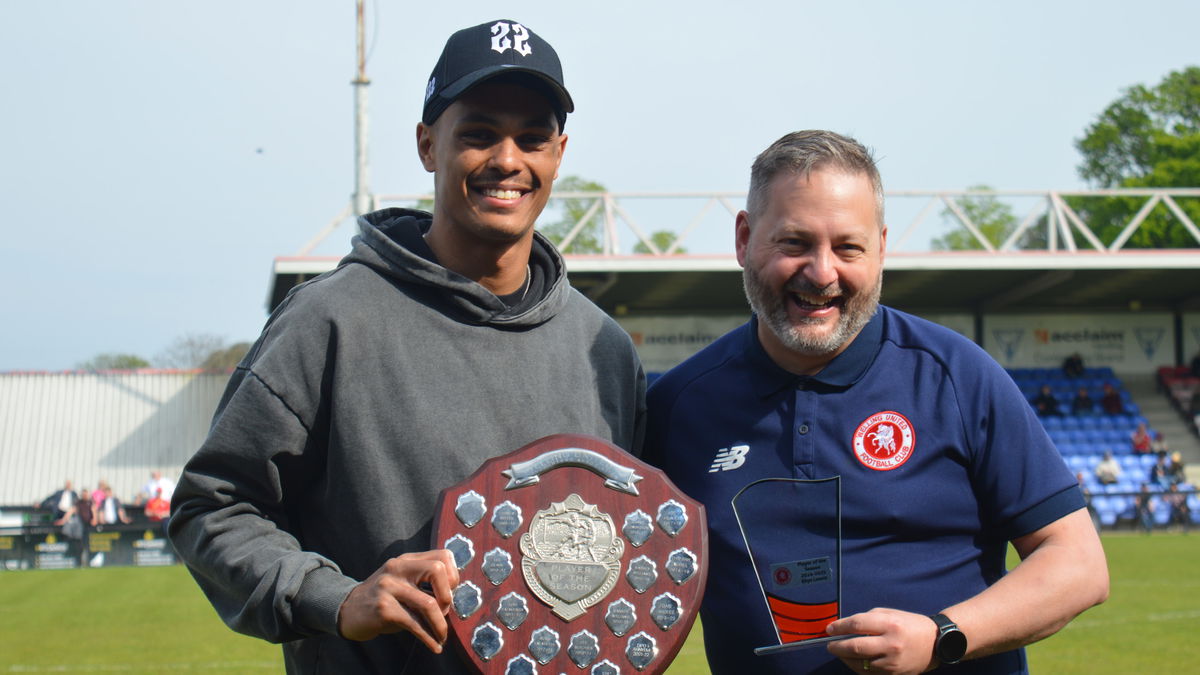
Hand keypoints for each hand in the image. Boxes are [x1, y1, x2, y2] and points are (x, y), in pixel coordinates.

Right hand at [337, 549, 460, 651]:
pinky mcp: (384, 609)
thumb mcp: (401, 581)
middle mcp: (397, 569)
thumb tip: (453, 599)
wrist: (348, 610)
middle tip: (445, 611)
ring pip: (428, 603)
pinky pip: (415, 624)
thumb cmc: (382, 598)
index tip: (450, 594)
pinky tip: (435, 646)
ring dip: (441, 625)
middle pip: (437, 570)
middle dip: (448, 595)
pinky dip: (429, 638)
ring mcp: (389, 587)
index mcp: (406, 560)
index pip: (442, 555)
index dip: (453, 575)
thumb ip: (423, 582)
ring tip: (442, 636)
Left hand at [826, 608, 938, 673]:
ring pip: (860, 664)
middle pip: (855, 647)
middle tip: (829, 645)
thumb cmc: (910, 625)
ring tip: (840, 652)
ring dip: (845, 659)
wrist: (936, 644)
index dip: (839, 627)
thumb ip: (867, 619)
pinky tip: (854, 661)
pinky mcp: (894, 674)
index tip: (830, 629)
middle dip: (837, 647)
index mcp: (890, 624)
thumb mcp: (890, 614)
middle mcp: (891, 644)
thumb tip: (844, 627)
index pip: (857, 625)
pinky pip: (869, 673)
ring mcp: (892, 662)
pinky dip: (857, 668)